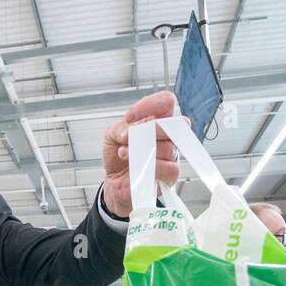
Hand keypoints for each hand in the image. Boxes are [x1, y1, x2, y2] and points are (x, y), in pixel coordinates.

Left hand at [101, 91, 181, 216]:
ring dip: (143, 151)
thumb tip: (129, 133)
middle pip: (173, 124)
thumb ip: (119, 128)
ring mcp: (171, 156)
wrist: (115, 183)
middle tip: (131, 138)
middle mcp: (168, 136)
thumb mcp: (111, 136)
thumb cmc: (117, 157)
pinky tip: (137, 167)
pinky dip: (151, 167)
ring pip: (169, 147)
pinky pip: (169, 168)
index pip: (166, 101)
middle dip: (149, 129)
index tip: (129, 117)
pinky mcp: (170, 176)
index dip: (150, 105)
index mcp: (157, 120)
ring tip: (125, 154)